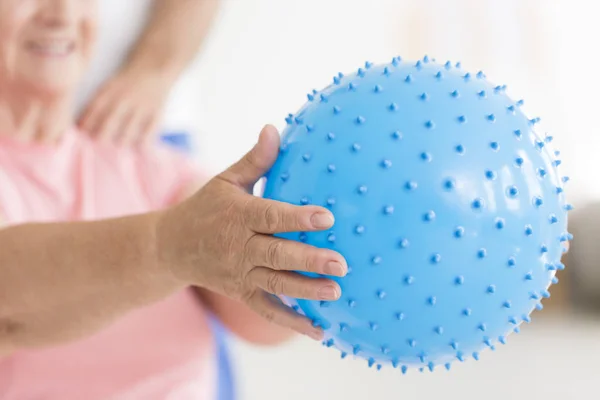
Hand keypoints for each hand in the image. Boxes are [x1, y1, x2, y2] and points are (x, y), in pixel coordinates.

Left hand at [77, 67, 171, 145]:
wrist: (154, 68)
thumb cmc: (127, 81)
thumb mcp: (109, 86)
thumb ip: (97, 104)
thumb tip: (81, 127)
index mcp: (109, 92)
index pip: (92, 112)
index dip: (85, 127)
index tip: (80, 139)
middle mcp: (123, 100)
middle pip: (108, 125)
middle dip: (101, 139)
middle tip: (99, 147)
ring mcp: (140, 108)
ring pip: (127, 133)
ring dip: (121, 143)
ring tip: (117, 149)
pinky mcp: (156, 113)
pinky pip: (149, 133)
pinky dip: (144, 144)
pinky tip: (140, 150)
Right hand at [156, 125, 346, 339]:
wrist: (171, 248)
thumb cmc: (205, 208)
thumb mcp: (225, 180)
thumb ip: (255, 160)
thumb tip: (274, 128)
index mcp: (237, 216)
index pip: (270, 217)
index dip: (297, 218)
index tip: (326, 217)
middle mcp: (239, 248)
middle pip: (276, 256)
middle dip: (308, 261)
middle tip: (340, 264)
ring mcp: (240, 275)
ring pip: (275, 285)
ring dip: (305, 291)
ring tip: (335, 292)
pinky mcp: (241, 294)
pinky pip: (268, 311)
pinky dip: (292, 322)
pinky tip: (319, 330)